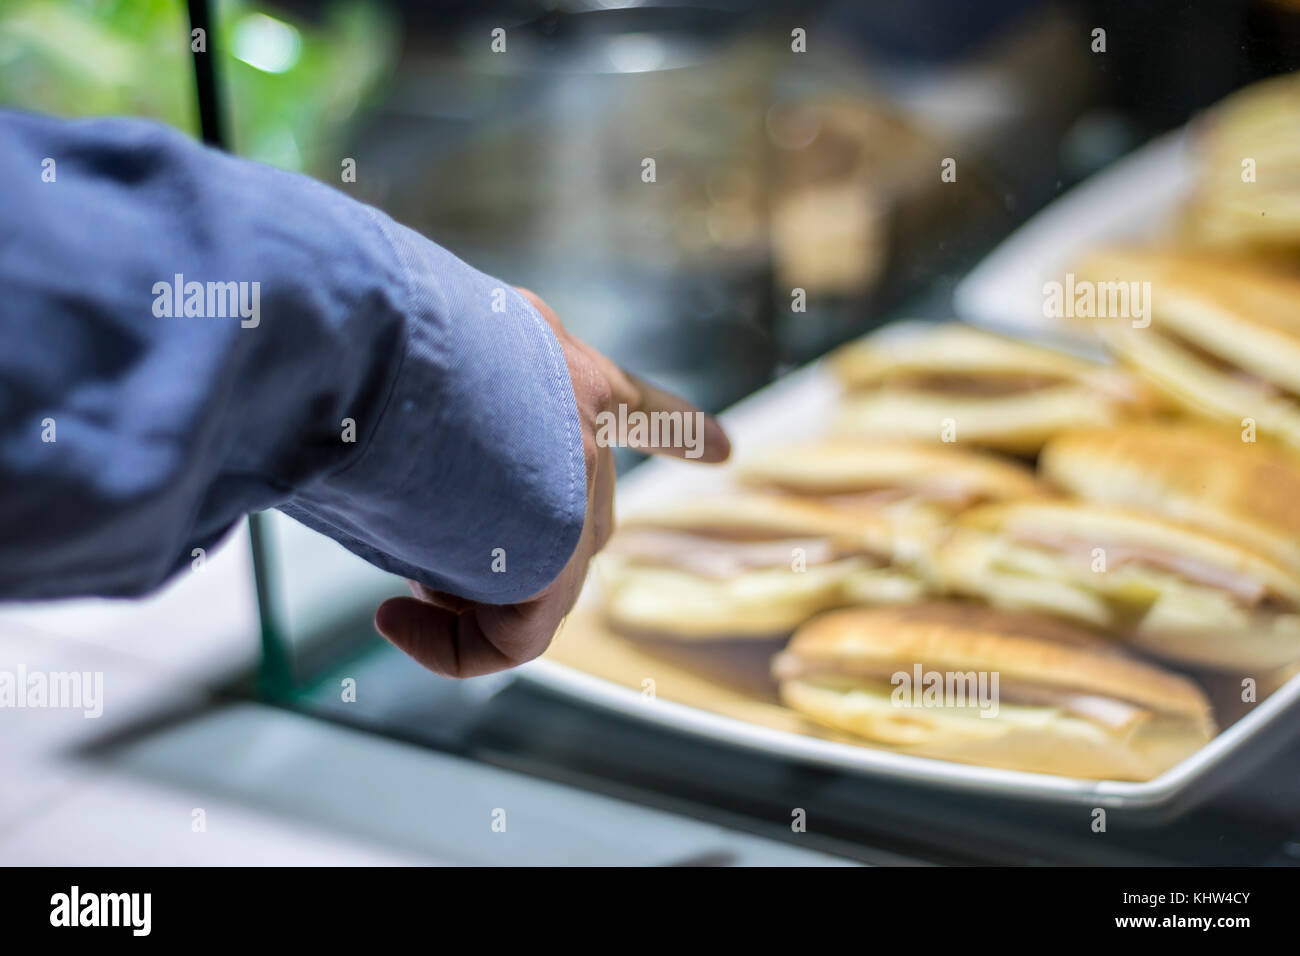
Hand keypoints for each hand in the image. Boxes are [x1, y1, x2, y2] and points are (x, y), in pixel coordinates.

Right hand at [373, 288, 729, 677]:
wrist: (393, 338)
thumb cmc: (385, 332)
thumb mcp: (432, 347)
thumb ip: (449, 402)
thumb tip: (424, 486)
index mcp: (558, 359)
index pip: (638, 405)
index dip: (679, 429)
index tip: (726, 451)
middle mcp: (583, 418)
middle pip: (580, 517)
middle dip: (513, 547)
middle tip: (431, 546)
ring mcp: (579, 485)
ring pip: (545, 575)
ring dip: (471, 588)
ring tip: (402, 568)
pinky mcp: (559, 553)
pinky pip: (517, 633)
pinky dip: (453, 645)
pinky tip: (394, 620)